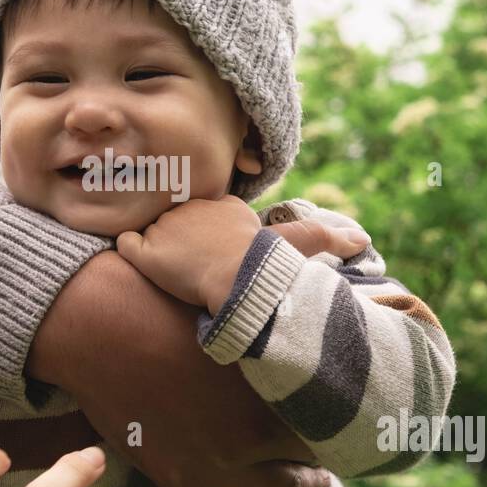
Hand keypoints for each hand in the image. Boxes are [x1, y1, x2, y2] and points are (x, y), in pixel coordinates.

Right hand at [28, 250, 330, 486]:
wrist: (97, 323)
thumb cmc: (165, 288)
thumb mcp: (243, 264)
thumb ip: (304, 252)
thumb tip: (357, 237)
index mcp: (278, 376)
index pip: (334, 404)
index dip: (352, 406)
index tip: (364, 403)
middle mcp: (259, 426)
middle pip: (311, 450)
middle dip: (328, 450)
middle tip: (336, 446)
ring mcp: (221, 460)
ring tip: (308, 486)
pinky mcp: (183, 479)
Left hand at [118, 197, 372, 315]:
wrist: (239, 281)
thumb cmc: (268, 264)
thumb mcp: (298, 243)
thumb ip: (325, 237)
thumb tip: (361, 240)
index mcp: (224, 206)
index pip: (205, 218)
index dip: (205, 239)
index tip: (213, 260)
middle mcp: (192, 208)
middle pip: (176, 225)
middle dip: (178, 244)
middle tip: (189, 270)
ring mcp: (165, 227)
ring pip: (152, 235)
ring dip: (155, 252)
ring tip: (169, 273)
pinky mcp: (144, 249)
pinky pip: (124, 245)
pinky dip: (129, 254)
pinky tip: (140, 266)